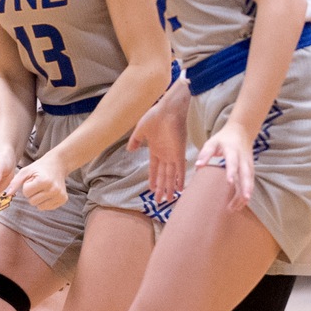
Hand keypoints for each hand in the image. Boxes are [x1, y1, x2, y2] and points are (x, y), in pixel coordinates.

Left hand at [8, 153, 68, 211]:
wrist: (58, 164)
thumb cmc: (39, 168)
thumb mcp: (25, 171)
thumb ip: (15, 183)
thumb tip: (6, 195)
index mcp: (44, 181)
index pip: (26, 193)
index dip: (26, 186)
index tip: (32, 180)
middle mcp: (53, 189)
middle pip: (32, 201)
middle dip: (32, 193)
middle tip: (37, 184)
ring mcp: (59, 195)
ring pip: (39, 206)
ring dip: (38, 198)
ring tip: (42, 188)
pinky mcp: (63, 199)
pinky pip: (47, 208)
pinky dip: (45, 201)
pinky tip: (48, 192)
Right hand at [128, 82, 188, 203]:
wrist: (168, 108)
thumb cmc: (155, 116)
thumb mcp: (141, 129)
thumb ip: (135, 140)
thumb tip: (129, 150)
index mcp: (155, 149)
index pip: (154, 169)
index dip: (153, 179)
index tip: (151, 190)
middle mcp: (164, 154)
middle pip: (163, 176)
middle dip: (161, 188)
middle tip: (160, 202)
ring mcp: (172, 154)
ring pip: (171, 175)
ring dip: (170, 187)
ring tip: (169, 199)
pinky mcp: (179, 152)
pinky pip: (180, 169)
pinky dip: (180, 178)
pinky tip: (180, 188)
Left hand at [195, 121, 256, 210]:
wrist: (242, 131)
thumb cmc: (224, 138)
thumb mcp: (213, 142)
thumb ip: (205, 153)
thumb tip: (198, 166)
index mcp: (233, 151)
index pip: (233, 162)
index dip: (232, 172)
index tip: (230, 182)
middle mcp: (243, 159)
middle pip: (246, 174)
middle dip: (245, 188)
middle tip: (243, 200)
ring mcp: (248, 164)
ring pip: (250, 181)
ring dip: (245, 194)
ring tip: (237, 208)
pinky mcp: (250, 169)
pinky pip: (250, 182)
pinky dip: (247, 193)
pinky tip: (241, 204)